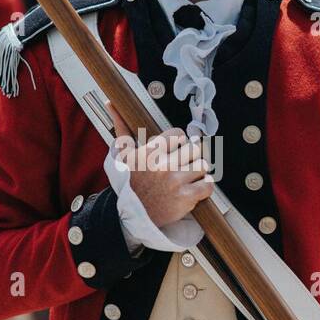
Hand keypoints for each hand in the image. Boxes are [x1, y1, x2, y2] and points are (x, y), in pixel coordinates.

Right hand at [107, 103, 213, 227]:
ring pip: (203, 165)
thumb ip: (121, 127)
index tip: (175, 149)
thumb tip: (110, 104)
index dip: (179, 141)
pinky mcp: (186, 198)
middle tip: (184, 163)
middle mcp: (164, 165)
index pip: (179, 134)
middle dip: (190, 155)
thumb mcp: (122, 154)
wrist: (129, 215)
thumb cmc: (128, 183)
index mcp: (150, 152)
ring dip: (199, 171)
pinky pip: (208, 185)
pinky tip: (196, 188)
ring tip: (190, 176)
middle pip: (195, 148)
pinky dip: (205, 186)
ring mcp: (176, 182)